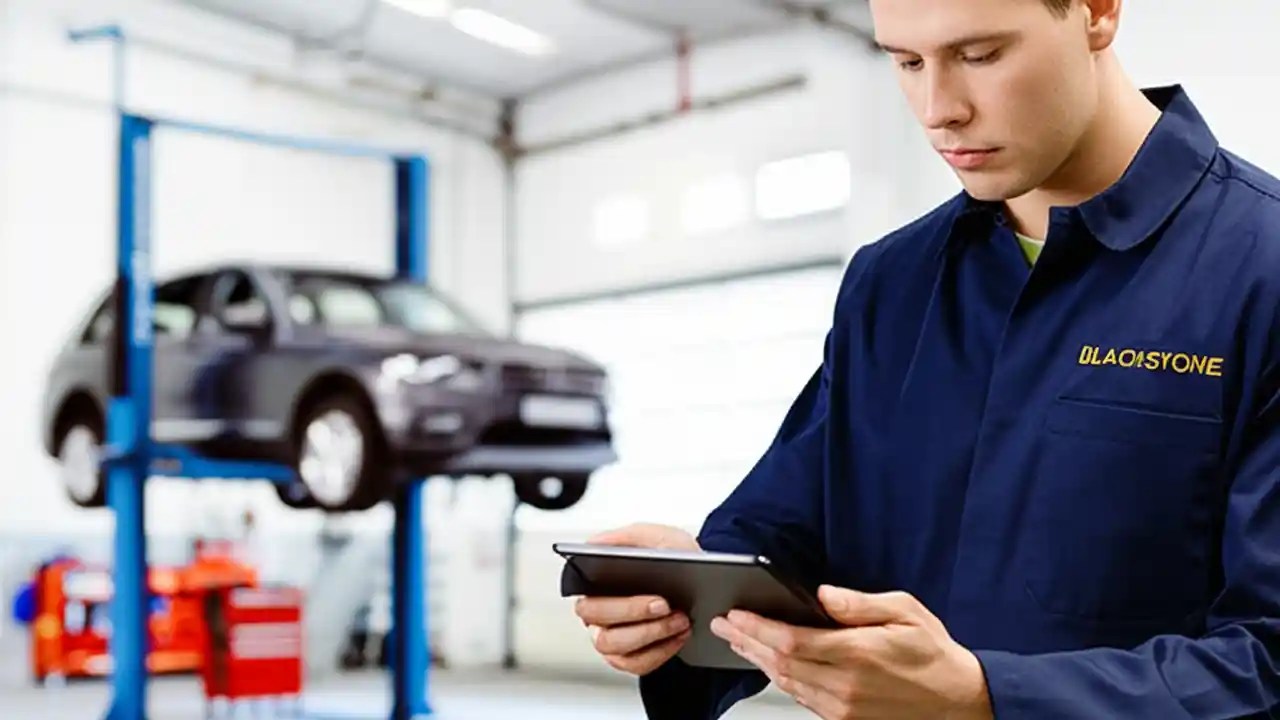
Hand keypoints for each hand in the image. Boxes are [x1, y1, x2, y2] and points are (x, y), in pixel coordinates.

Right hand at [572, 523, 699, 675]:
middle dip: (635, 617)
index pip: (587, 596)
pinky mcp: (628, 657)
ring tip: (680, 619)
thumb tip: (594, 544)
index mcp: (595, 583)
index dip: (619, 602)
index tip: (654, 596)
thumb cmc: (674, 557)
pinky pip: (637, 663)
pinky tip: (679, 634)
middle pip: (599, 626)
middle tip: (666, 605)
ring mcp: (611, 637)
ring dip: (652, 635)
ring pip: (616, 647)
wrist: (700, 579)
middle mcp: (597, 614)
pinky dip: (661, 651)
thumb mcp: (659, 537)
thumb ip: (628, 537)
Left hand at [710, 585, 992, 719]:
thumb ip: (859, 603)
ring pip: (786, 684)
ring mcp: (843, 708)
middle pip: (779, 664)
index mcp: (858, 653)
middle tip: (723, 625)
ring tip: (739, 641)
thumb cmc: (935, 654)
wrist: (959, 701)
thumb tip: (822, 594)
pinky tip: (771, 664)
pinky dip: (781, 679)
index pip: (791, 641)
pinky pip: (802, 699)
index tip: (736, 614)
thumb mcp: (904, 612)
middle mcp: (846, 685)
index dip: (757, 628)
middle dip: (746, 642)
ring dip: (758, 661)